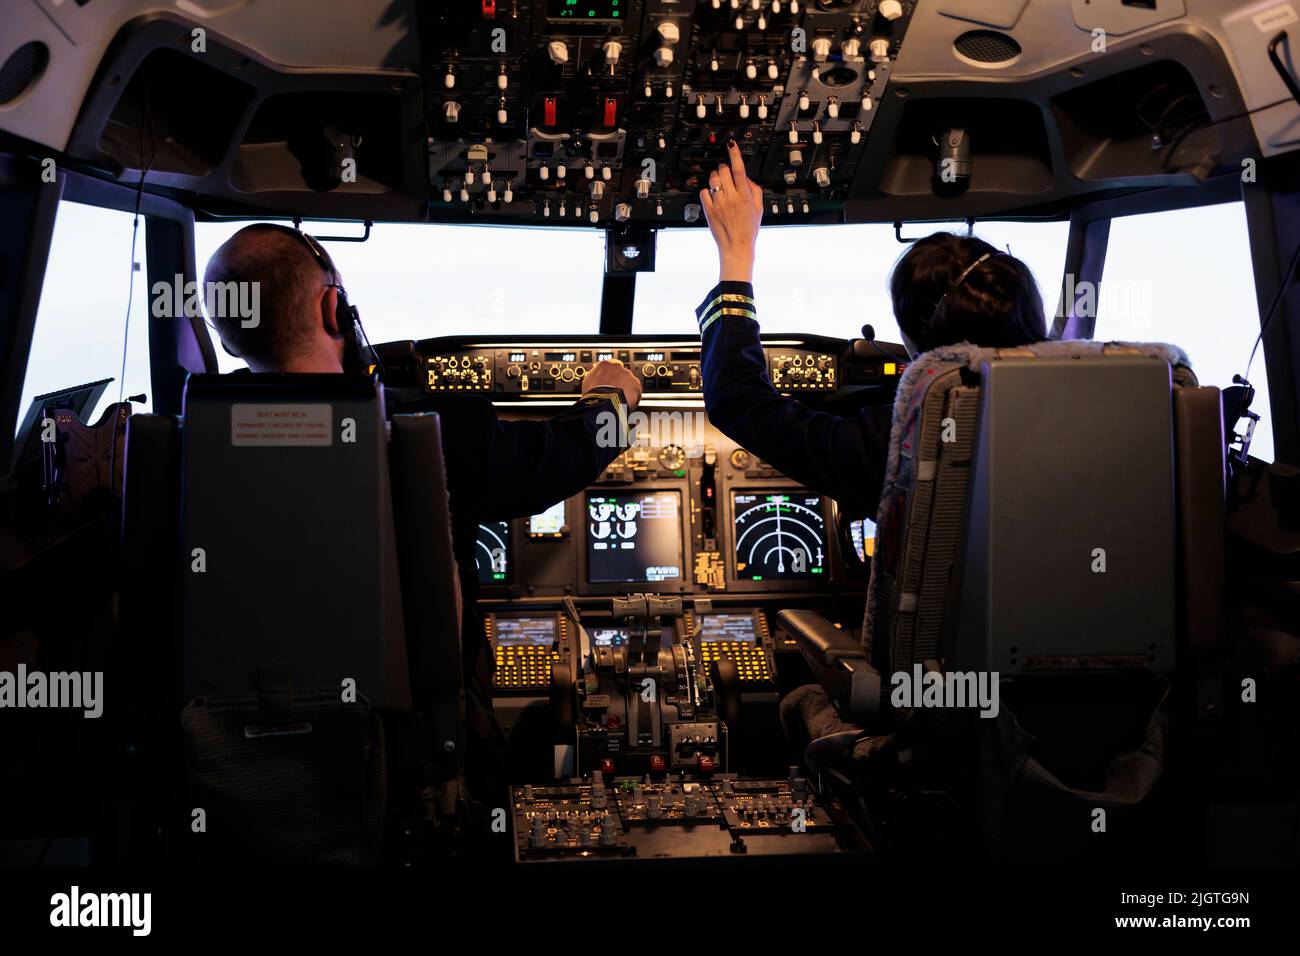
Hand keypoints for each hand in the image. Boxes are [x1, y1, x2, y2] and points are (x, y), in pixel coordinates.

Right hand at [583, 359, 641, 409]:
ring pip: (629, 382)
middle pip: (621, 374)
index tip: (609, 382)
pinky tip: (626, 403)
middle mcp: (619, 367)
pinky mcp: (636, 385)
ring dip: (626, 389)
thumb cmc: (594, 393)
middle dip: (619, 382)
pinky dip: (633, 397)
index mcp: (606, 364)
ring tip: (619, 400)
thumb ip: (594, 376)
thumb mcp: (588, 381)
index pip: (610, 366)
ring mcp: (628, 376)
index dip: (610, 375)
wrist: (604, 402)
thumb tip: (595, 379)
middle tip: (613, 393)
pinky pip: (636, 391)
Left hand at [700, 139, 763, 282]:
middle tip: (725, 171)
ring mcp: (718, 203)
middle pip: (723, 170)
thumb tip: (747, 177)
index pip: (738, 169)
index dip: (734, 153)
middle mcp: (731, 198)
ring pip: (713, 179)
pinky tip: (712, 196)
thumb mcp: (759, 209)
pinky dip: (707, 191)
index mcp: (745, 196)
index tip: (731, 143)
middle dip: (724, 167)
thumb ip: (754, 190)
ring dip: (715, 177)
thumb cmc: (748, 230)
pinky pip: (703, 192)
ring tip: (719, 183)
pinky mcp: (708, 210)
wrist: (737, 247)